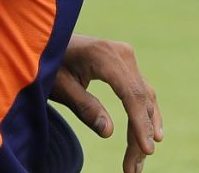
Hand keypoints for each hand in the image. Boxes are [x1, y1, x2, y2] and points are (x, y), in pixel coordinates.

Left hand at [51, 34, 161, 172]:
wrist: (47, 38)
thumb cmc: (49, 62)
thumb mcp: (60, 86)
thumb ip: (84, 107)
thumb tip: (109, 131)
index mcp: (104, 54)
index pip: (130, 94)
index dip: (139, 124)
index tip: (146, 150)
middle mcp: (121, 53)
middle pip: (140, 100)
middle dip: (140, 136)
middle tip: (133, 169)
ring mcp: (126, 57)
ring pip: (144, 98)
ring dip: (144, 130)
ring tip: (138, 162)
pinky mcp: (126, 64)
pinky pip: (141, 92)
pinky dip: (144, 115)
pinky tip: (151, 136)